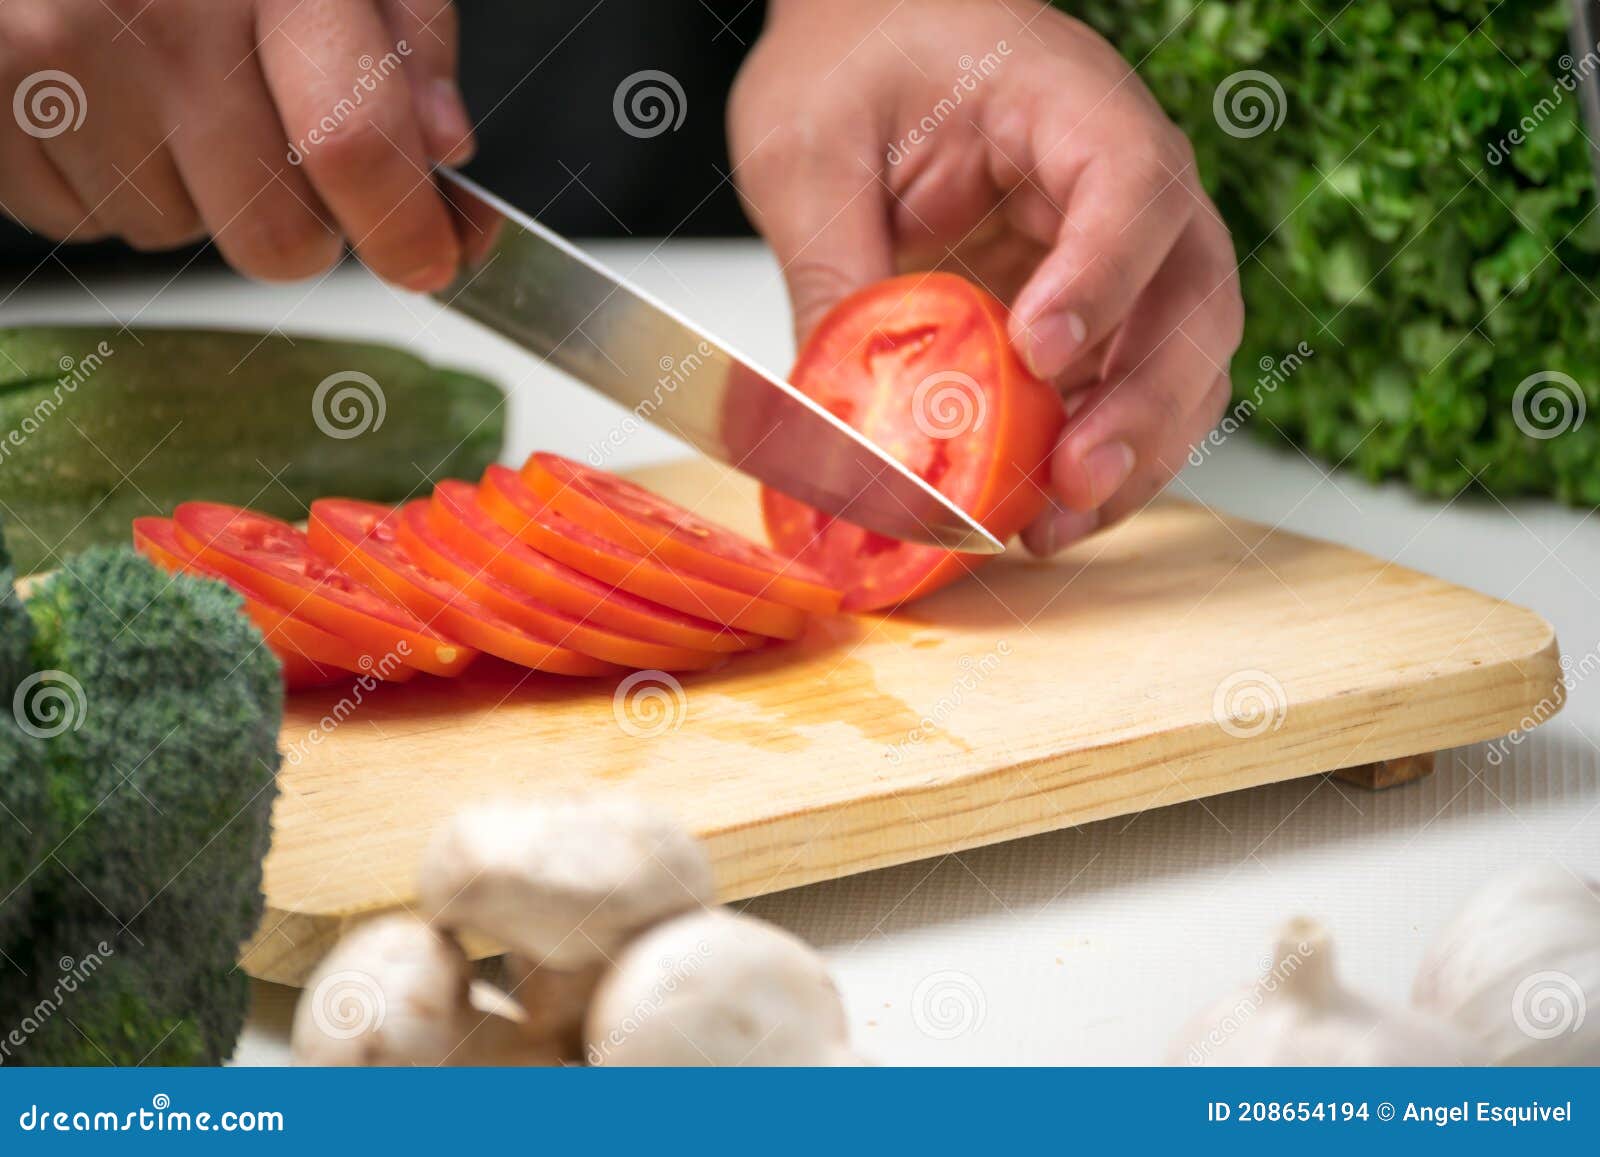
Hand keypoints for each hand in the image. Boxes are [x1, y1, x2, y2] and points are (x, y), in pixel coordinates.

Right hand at [0, 0, 472, 287]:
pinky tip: (105, 99)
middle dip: (298, 225)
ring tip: (165, 89)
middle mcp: (163, 19)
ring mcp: (62, 59)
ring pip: (174, 231)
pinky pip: (78, 219)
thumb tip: (446, 151)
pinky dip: (105, 179)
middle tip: (275, 146)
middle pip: (274, 236)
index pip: (354, 143)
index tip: (431, 260)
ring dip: (192, 193)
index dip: (407, 231)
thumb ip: (406, 43)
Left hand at [730, 0, 1242, 554]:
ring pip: (1181, 359)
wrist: (872, 37)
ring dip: (1136, 452)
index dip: (1102, 275)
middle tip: (1074, 478)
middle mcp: (1123, 179)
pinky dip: (1098, 456)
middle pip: (1190, 293)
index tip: (1040, 351)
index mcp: (1067, 102)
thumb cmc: (857, 61)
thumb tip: (831, 417)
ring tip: (1056, 524)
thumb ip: (829, 271)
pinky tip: (1045, 511)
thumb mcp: (809, 150)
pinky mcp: (1095, 310)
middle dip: (1144, 401)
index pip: (1129, 182)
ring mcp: (1122, 251)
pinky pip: (1125, 390)